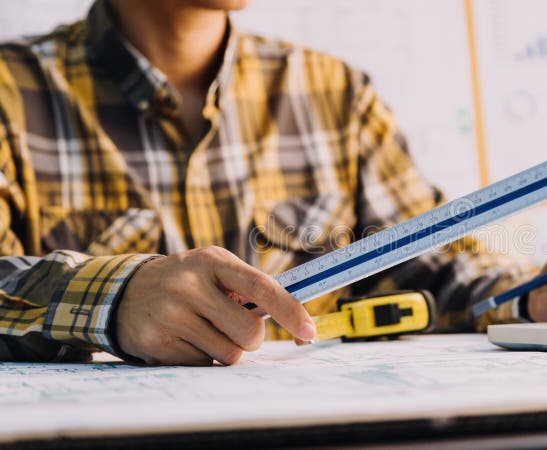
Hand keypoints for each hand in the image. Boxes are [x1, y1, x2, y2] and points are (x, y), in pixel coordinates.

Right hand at [115, 246, 315, 364]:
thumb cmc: (189, 281)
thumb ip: (253, 289)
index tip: (308, 332)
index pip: (261, 287)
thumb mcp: (216, 269)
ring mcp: (170, 315)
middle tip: (233, 326)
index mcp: (213, 262)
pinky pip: (203, 366)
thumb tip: (301, 325)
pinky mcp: (156, 343)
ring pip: (229, 354)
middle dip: (251, 338)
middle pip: (249, 333)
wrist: (125, 292)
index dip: (290, 312)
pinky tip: (184, 339)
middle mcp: (189, 285)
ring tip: (203, 329)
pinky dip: (202, 358)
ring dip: (225, 349)